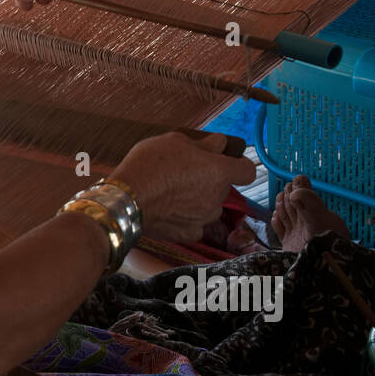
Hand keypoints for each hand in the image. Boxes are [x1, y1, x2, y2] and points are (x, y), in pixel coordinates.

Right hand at [109, 132, 256, 244]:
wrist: (127, 199)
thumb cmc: (150, 164)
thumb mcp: (174, 141)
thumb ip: (202, 143)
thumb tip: (219, 143)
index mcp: (219, 171)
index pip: (247, 171)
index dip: (239, 165)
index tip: (227, 161)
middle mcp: (217, 196)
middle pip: (223, 187)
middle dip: (210, 180)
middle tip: (185, 172)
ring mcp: (204, 217)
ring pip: (210, 207)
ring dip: (200, 200)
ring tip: (175, 193)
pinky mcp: (189, 234)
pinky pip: (195, 225)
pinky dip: (187, 219)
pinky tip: (170, 211)